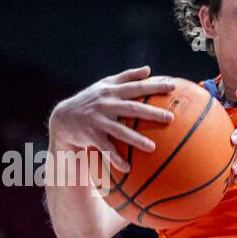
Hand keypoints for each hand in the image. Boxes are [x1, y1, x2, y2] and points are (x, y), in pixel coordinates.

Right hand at [48, 66, 175, 173]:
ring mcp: (98, 120)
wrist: (63, 118)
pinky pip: (105, 148)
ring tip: (152, 148)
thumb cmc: (91, 100)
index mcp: (112, 91)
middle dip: (151, 112)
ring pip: (119, 130)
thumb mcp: (105, 85)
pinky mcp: (90, 135)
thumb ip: (127, 77)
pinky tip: (128, 168)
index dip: (154, 85)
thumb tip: (148, 69)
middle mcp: (105, 104)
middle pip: (132, 108)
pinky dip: (115, 158)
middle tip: (170, 118)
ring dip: (135, 139)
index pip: (136, 87)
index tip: (173, 86)